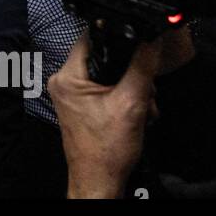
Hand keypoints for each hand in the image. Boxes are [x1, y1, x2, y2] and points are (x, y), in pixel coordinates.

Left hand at [48, 36, 161, 197]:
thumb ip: (141, 67)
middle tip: (144, 90)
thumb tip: (150, 40)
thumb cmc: (107, 151)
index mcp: (67, 77)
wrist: (100, 179)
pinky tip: (136, 114)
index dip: (116, 35)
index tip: (137, 42)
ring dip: (133, 88)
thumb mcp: (131, 103)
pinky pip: (107, 89)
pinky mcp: (83, 105)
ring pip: (110, 73)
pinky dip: (125, 98)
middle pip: (104, 56)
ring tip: (142, 107)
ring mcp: (73, 95)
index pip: (90, 36)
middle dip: (131, 71)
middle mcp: (65, 82)